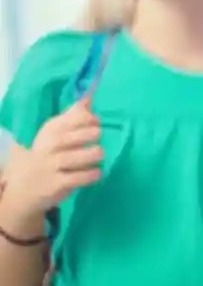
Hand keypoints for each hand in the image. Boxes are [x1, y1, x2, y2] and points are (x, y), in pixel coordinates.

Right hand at [0, 99, 101, 224]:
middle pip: (83, 134)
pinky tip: (94, 172)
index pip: (76, 117)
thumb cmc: (45, 155)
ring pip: (85, 155)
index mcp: (51, 130)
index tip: (95, 123)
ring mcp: (53, 165)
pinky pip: (82, 176)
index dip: (90, 118)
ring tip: (96, 155)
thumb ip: (73, 116)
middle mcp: (51, 145)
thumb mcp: (53, 134)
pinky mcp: (57, 184)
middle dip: (94, 135)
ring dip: (95, 154)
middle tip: (96, 139)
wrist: (23, 189)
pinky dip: (92, 174)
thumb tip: (89, 96)